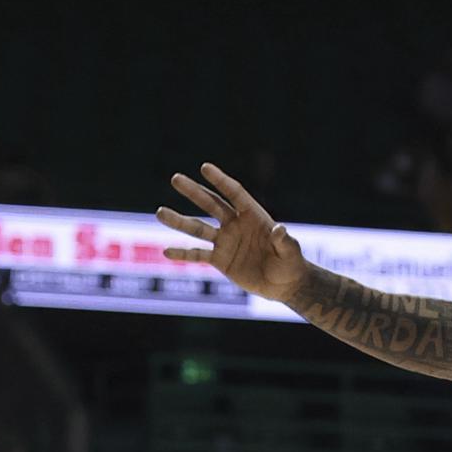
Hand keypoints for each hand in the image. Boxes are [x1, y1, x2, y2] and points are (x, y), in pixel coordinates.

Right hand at [158, 164, 308, 305]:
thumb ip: (285, 241)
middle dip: (194, 192)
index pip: (234, 194)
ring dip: (179, 221)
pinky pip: (198, 255)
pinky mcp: (220, 260)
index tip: (204, 167)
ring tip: (160, 212)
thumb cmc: (291, 264)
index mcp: (253, 216)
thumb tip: (279, 230)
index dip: (220, 180)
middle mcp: (235, 225)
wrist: (284, 284)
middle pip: (211, 204)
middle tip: (175, 178)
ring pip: (198, 228)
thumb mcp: (291, 253)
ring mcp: (225, 241)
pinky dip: (183, 253)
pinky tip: (166, 251)